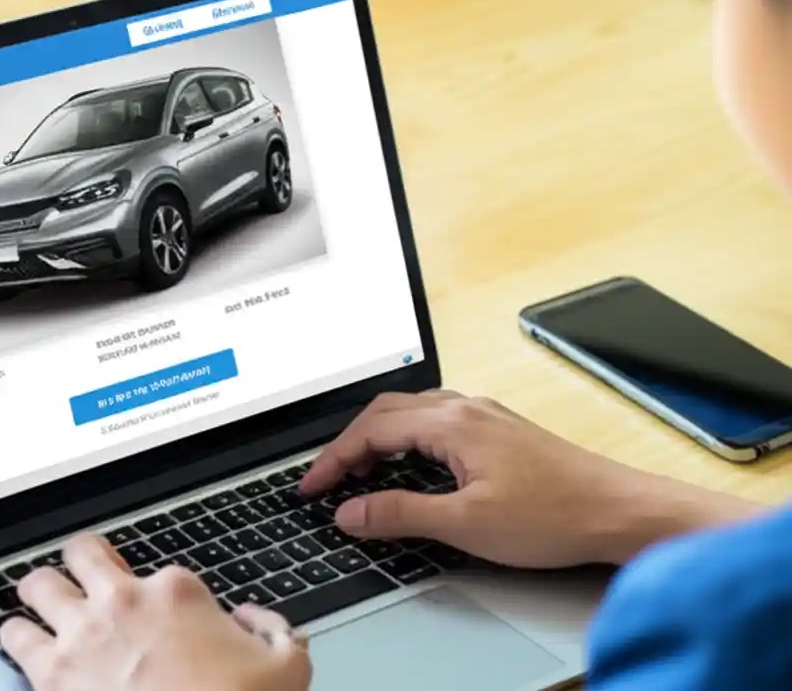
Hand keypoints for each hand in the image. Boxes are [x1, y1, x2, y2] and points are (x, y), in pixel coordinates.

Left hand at [2, 535, 310, 690]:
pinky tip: (26, 659)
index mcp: (175, 592)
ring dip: (37, 604)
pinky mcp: (50, 679)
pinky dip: (17, 648)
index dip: (151, 592)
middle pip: (77, 556)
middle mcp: (121, 602)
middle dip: (77, 569)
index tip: (155, 616)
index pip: (150, 569)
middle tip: (80, 587)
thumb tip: (252, 619)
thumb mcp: (287, 667)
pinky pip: (12, 643)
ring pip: (34, 590)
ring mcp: (80, 637)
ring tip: (41, 620)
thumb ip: (273, 630)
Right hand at [299, 391, 760, 567]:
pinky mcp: (500, 431)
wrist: (621, 511)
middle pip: (386, 412)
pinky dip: (406, 438)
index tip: (312, 486)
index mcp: (451, 424)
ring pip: (412, 413)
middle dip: (349, 444)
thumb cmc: (556, 514)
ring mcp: (485, 416)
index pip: (370, 432)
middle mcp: (466, 409)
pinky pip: (436, 420)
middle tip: (327, 479)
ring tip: (360, 471)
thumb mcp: (466, 523)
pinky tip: (411, 463)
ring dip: (378, 437)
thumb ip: (401, 515)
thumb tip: (351, 512)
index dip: (334, 460)